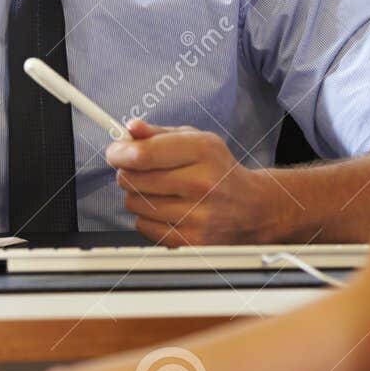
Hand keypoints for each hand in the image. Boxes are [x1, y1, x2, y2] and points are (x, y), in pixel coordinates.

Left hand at [109, 119, 291, 244]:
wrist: (254, 208)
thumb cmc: (221, 171)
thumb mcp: (197, 140)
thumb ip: (159, 133)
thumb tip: (130, 129)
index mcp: (202, 152)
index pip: (143, 154)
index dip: (120, 153)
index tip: (115, 153)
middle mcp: (201, 184)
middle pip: (133, 179)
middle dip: (127, 172)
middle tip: (138, 170)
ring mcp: (196, 216)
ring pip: (134, 203)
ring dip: (137, 196)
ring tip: (158, 191)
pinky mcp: (190, 241)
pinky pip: (143, 227)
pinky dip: (147, 218)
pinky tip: (166, 210)